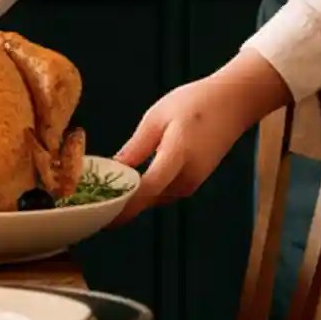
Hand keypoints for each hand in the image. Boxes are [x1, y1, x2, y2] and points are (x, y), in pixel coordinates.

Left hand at [111, 49, 291, 224]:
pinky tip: (123, 185)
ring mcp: (191, 184)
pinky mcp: (191, 183)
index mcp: (178, 157)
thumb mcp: (157, 118)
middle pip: (146, 199)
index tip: (97, 216)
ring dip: (129, 199)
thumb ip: (136, 147)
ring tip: (97, 196)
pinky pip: (160, 193)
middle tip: (86, 205)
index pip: (146, 190)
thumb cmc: (196, 103)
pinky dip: (142, 192)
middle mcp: (186, 178)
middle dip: (118, 204)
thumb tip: (113, 169)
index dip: (121, 206)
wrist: (234, 103)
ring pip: (152, 199)